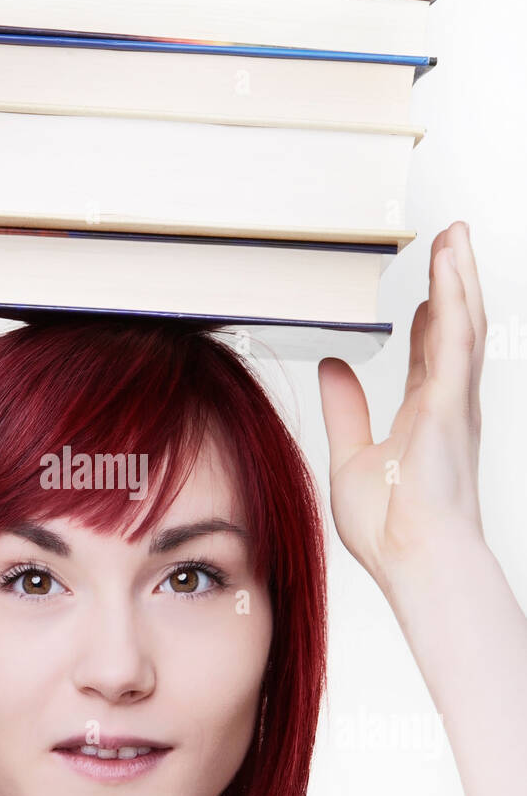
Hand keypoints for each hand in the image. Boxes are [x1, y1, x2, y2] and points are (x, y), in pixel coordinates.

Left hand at [317, 221, 485, 597]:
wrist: (414, 560)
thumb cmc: (390, 528)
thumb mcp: (351, 455)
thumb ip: (344, 409)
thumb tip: (333, 366)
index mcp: (424, 419)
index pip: (426, 357)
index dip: (427, 321)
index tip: (423, 293)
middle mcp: (446, 405)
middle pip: (454, 329)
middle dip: (453, 284)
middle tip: (450, 243)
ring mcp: (454, 401)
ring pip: (462, 322)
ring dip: (458, 276)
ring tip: (455, 235)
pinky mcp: (450, 401)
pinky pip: (455, 336)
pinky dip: (453, 295)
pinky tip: (449, 263)